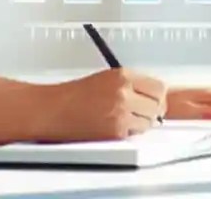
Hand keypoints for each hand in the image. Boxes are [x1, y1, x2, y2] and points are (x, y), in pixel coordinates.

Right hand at [31, 69, 167, 142]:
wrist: (52, 109)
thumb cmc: (73, 95)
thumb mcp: (106, 79)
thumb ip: (130, 85)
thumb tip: (154, 97)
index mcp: (122, 75)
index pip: (158, 87)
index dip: (157, 96)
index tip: (155, 100)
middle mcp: (124, 92)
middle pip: (158, 105)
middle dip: (152, 110)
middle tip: (143, 112)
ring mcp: (121, 113)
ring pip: (149, 122)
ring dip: (141, 123)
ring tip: (124, 119)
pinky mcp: (116, 131)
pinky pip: (135, 133)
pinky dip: (129, 132)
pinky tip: (114, 126)